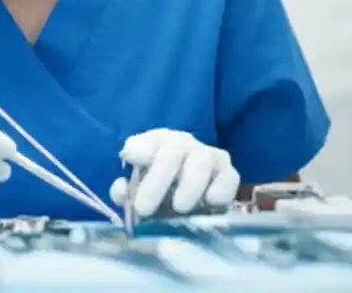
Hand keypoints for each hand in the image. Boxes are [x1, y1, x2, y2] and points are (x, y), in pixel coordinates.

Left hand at [109, 129, 239, 216]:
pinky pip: (229, 177)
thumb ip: (125, 193)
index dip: (139, 148)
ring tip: (179, 207)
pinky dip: (221, 188)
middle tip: (144, 208)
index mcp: (154, 145)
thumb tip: (122, 191)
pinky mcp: (228, 174)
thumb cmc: (159, 194)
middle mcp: (181, 145)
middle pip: (171, 154)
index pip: (145, 142)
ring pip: (200, 162)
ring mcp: (207, 157)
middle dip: (157, 181)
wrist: (194, 201)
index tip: (130, 158)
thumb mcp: (138, 193)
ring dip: (189, 185)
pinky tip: (210, 201)